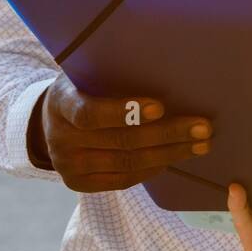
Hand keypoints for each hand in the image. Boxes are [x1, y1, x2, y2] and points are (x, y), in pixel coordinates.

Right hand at [31, 70, 211, 192]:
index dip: (126, 111)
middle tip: (202, 127)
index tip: (161, 106)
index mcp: (61, 103)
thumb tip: (170, 66)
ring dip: (169, 154)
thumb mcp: (88, 72)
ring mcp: (67, 165)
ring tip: (200, 144)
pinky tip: (175, 157)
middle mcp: (60, 138)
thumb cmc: (83, 86)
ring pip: (126, 164)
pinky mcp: (78, 183)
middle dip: (167, 134)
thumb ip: (116, 72)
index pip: (90, 113)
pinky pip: (122, 180)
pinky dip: (152, 169)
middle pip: (120, 141)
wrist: (49, 120)